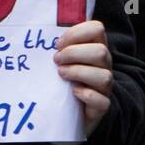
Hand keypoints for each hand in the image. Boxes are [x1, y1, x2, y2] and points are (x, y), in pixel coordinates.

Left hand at [54, 19, 113, 137]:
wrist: (65, 115)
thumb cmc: (61, 82)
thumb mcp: (60, 61)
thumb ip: (58, 47)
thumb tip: (40, 35)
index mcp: (94, 49)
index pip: (97, 29)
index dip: (77, 33)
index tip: (58, 44)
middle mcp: (104, 66)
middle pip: (100, 51)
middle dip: (74, 53)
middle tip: (56, 60)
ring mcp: (104, 88)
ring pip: (104, 76)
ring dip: (78, 72)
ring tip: (61, 75)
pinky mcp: (101, 107)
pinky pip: (102, 101)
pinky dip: (87, 95)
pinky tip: (73, 92)